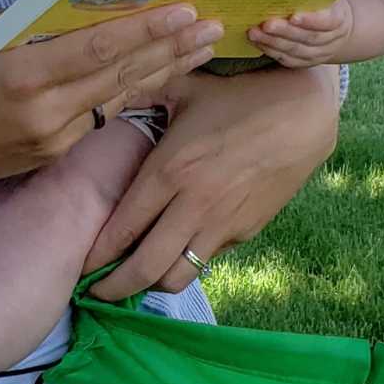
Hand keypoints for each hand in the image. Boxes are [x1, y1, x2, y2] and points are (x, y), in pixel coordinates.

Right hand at [0, 6, 224, 192]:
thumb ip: (21, 20)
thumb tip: (67, 8)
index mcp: (22, 77)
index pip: (98, 50)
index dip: (145, 30)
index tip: (183, 11)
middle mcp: (48, 112)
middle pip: (123, 75)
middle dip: (172, 48)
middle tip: (213, 24)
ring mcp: (56, 138)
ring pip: (120, 96)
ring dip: (165, 70)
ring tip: (204, 47)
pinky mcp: (57, 153)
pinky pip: (103, 114)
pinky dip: (135, 90)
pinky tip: (163, 73)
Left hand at [82, 63, 340, 298]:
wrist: (303, 114)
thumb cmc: (238, 96)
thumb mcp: (185, 91)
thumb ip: (143, 96)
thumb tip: (106, 91)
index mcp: (169, 171)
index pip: (122, 228)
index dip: (97, 255)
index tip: (80, 264)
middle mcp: (192, 204)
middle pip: (144, 267)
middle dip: (114, 288)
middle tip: (96, 292)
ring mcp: (221, 223)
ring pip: (177, 276)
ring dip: (151, 285)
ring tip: (135, 279)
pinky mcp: (245, 231)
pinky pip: (206, 259)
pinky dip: (185, 263)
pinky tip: (174, 253)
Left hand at [247, 0, 354, 67]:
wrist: (333, 26)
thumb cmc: (323, 3)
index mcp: (338, 19)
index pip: (327, 22)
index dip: (310, 20)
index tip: (293, 16)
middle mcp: (331, 40)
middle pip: (307, 38)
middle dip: (284, 31)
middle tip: (265, 24)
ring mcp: (318, 54)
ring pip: (295, 51)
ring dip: (272, 42)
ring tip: (254, 33)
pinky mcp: (305, 62)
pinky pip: (288, 60)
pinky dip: (271, 51)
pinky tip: (257, 42)